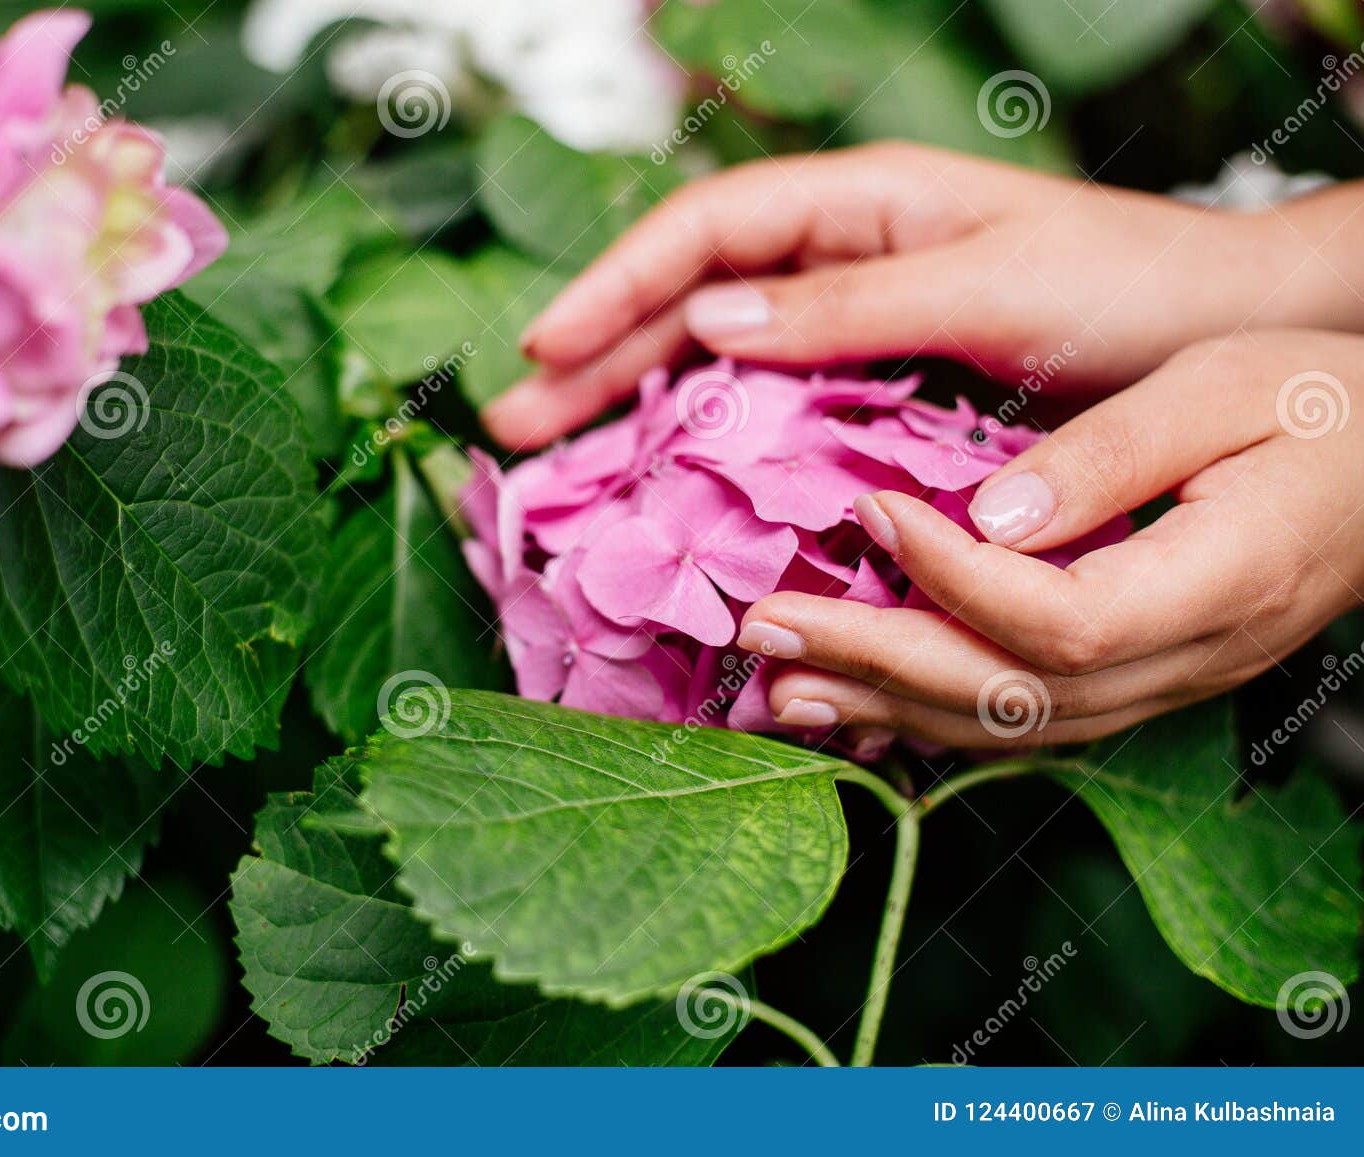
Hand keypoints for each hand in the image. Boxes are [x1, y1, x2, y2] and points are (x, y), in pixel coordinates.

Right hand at [483, 142, 1363, 449]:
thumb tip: (710, 326)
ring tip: (552, 459)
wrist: (1218, 341)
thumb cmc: (1124, 290)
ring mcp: (852, 330)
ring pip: (711, 359)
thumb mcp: (989, 288)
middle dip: (593, 356)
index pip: (708, 233)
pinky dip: (704, 444)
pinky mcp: (873, 393)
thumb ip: (852, 306)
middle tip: (512, 428)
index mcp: (861, 205)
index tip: (544, 345)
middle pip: (687, 300)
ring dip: (629, 404)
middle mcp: (841, 263)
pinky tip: (658, 482)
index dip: (617, 284)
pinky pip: (766, 412)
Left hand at [735, 330, 1363, 747]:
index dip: (951, 579)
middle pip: (1011, 694)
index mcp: (1215, 583)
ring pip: (1009, 726)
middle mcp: (1185, 658)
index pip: (1058, 619)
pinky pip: (1026, 721)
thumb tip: (988, 511)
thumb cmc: (1324, 407)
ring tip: (776, 687)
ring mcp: (1164, 683)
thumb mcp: (1224, 388)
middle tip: (763, 626)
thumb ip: (1111, 455)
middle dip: (874, 662)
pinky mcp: (1140, 680)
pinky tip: (859, 708)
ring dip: (885, 708)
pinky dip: (932, 718)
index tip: (869, 509)